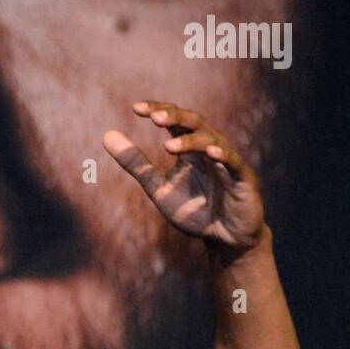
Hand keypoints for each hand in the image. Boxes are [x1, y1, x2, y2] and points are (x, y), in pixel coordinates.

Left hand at [103, 101, 266, 256]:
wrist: (223, 239)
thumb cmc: (194, 210)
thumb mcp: (158, 187)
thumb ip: (135, 163)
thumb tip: (106, 135)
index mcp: (189, 148)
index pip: (175, 120)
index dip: (158, 110)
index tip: (136, 109)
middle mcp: (209, 148)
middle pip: (194, 121)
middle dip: (175, 117)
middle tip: (154, 118)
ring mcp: (227, 162)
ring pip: (212, 140)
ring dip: (191, 141)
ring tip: (169, 147)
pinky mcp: (243, 179)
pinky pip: (234, 162)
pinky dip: (224, 155)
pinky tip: (211, 152)